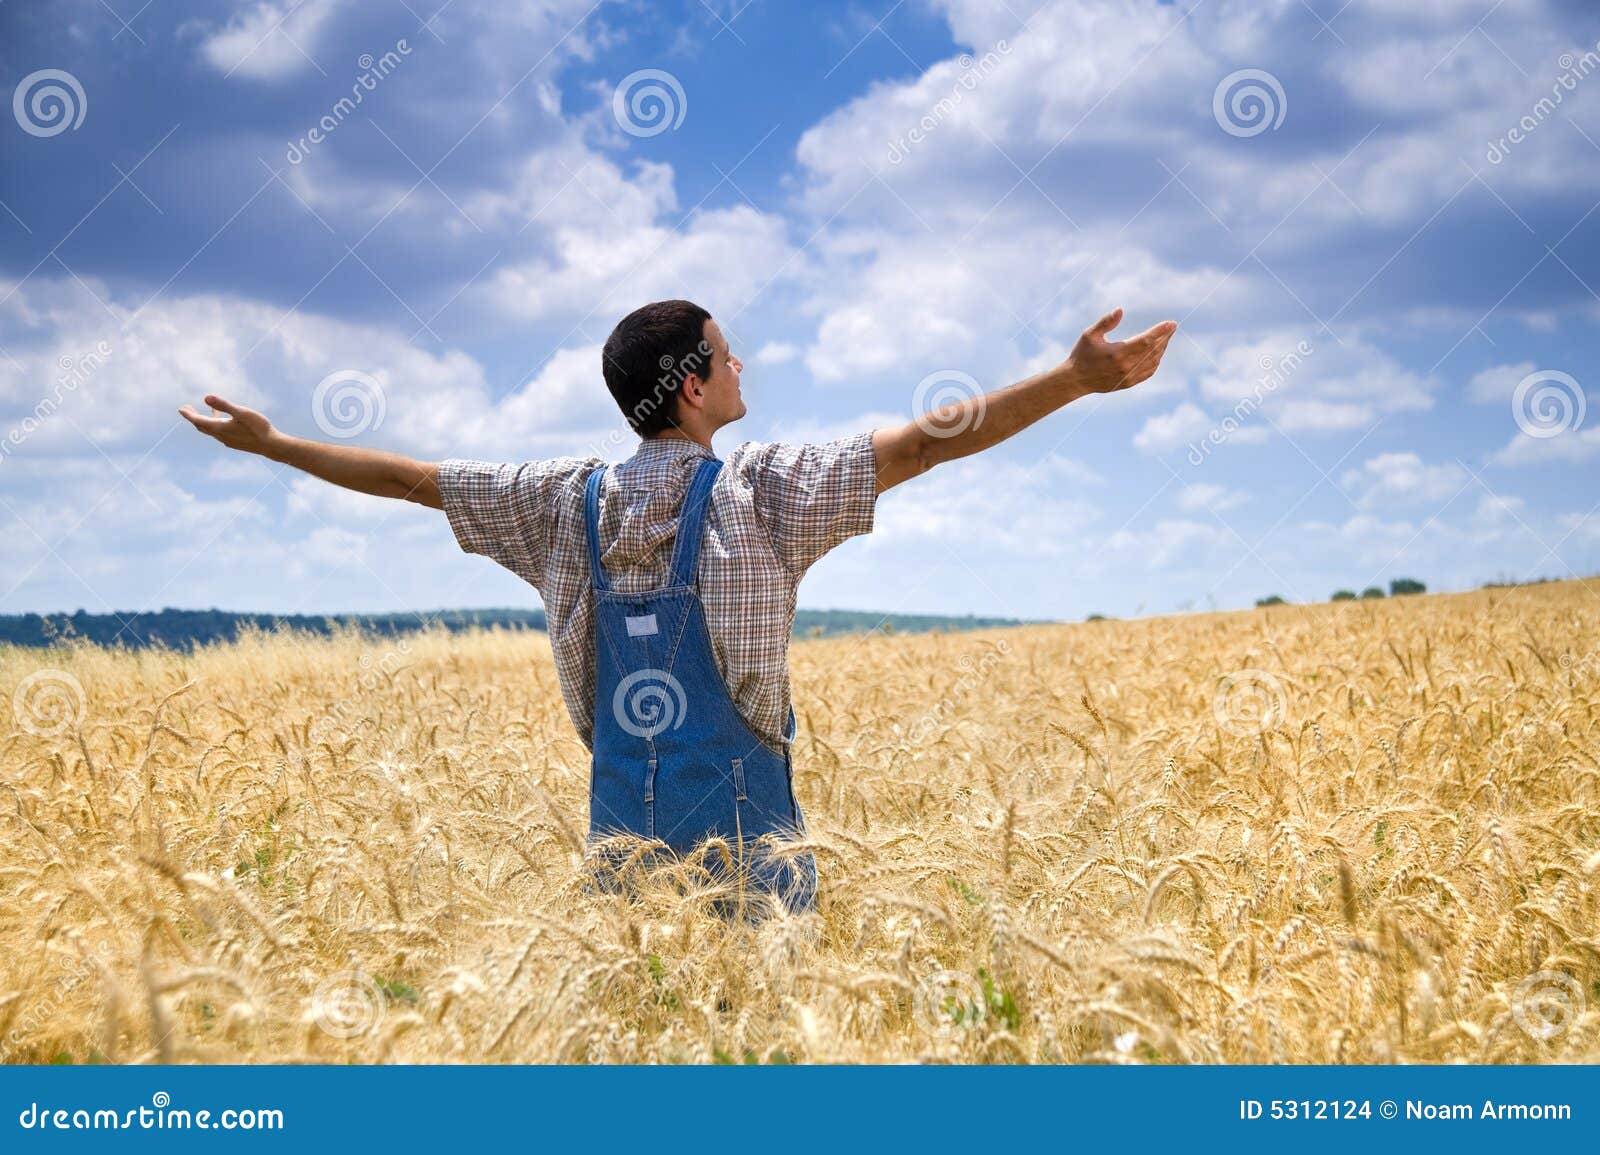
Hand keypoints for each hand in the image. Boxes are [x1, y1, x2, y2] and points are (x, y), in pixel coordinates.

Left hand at [178, 395, 277, 455]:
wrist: (271, 446)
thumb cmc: (258, 427)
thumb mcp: (241, 412)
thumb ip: (224, 405)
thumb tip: (206, 397)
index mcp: (219, 428)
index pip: (198, 421)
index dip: (189, 414)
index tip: (181, 409)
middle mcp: (221, 436)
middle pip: (202, 426)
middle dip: (194, 417)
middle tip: (186, 409)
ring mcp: (228, 441)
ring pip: (211, 430)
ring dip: (206, 421)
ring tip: (208, 412)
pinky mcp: (236, 443)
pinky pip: (220, 433)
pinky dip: (217, 425)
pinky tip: (225, 421)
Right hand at [1063, 307, 1177, 395]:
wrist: (1076, 380)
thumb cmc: (1082, 354)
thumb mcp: (1089, 335)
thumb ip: (1106, 322)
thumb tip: (1120, 309)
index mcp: (1117, 353)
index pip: (1146, 340)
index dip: (1160, 331)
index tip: (1171, 323)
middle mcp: (1125, 366)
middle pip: (1153, 350)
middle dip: (1164, 337)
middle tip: (1171, 327)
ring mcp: (1128, 376)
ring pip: (1153, 361)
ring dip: (1161, 348)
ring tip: (1165, 337)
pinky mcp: (1128, 383)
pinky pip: (1148, 372)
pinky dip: (1156, 361)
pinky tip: (1157, 352)